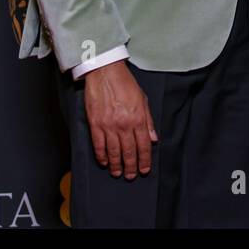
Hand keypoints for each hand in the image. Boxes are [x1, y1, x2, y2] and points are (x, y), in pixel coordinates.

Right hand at [83, 60, 157, 179]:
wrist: (105, 73)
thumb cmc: (125, 84)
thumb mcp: (143, 100)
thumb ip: (148, 121)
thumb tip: (153, 139)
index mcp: (138, 118)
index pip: (144, 145)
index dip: (144, 160)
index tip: (144, 169)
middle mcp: (124, 124)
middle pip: (129, 151)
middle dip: (131, 166)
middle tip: (131, 176)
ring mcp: (109, 125)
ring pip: (114, 151)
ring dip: (117, 164)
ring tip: (118, 172)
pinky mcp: (95, 123)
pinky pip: (98, 145)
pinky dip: (101, 156)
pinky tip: (104, 162)